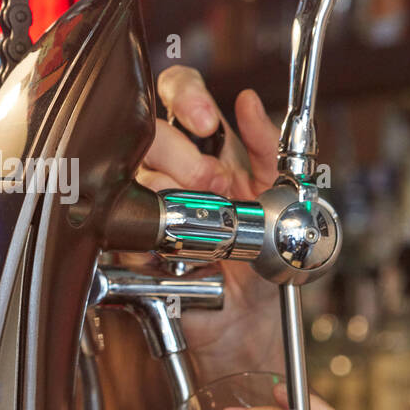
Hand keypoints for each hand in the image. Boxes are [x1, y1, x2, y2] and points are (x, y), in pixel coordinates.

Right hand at [135, 66, 283, 379]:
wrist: (249, 316)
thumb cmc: (262, 256)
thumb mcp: (281, 193)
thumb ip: (269, 146)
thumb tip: (249, 102)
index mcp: (202, 145)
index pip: (176, 92)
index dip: (185, 96)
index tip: (206, 120)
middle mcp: (167, 167)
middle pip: (148, 131)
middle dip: (185, 157)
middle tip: (216, 185)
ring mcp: (143, 202)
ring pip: (138, 176)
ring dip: (176, 199)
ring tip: (208, 228)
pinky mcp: (127, 242)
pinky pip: (127, 226)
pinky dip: (158, 240)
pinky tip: (182, 254)